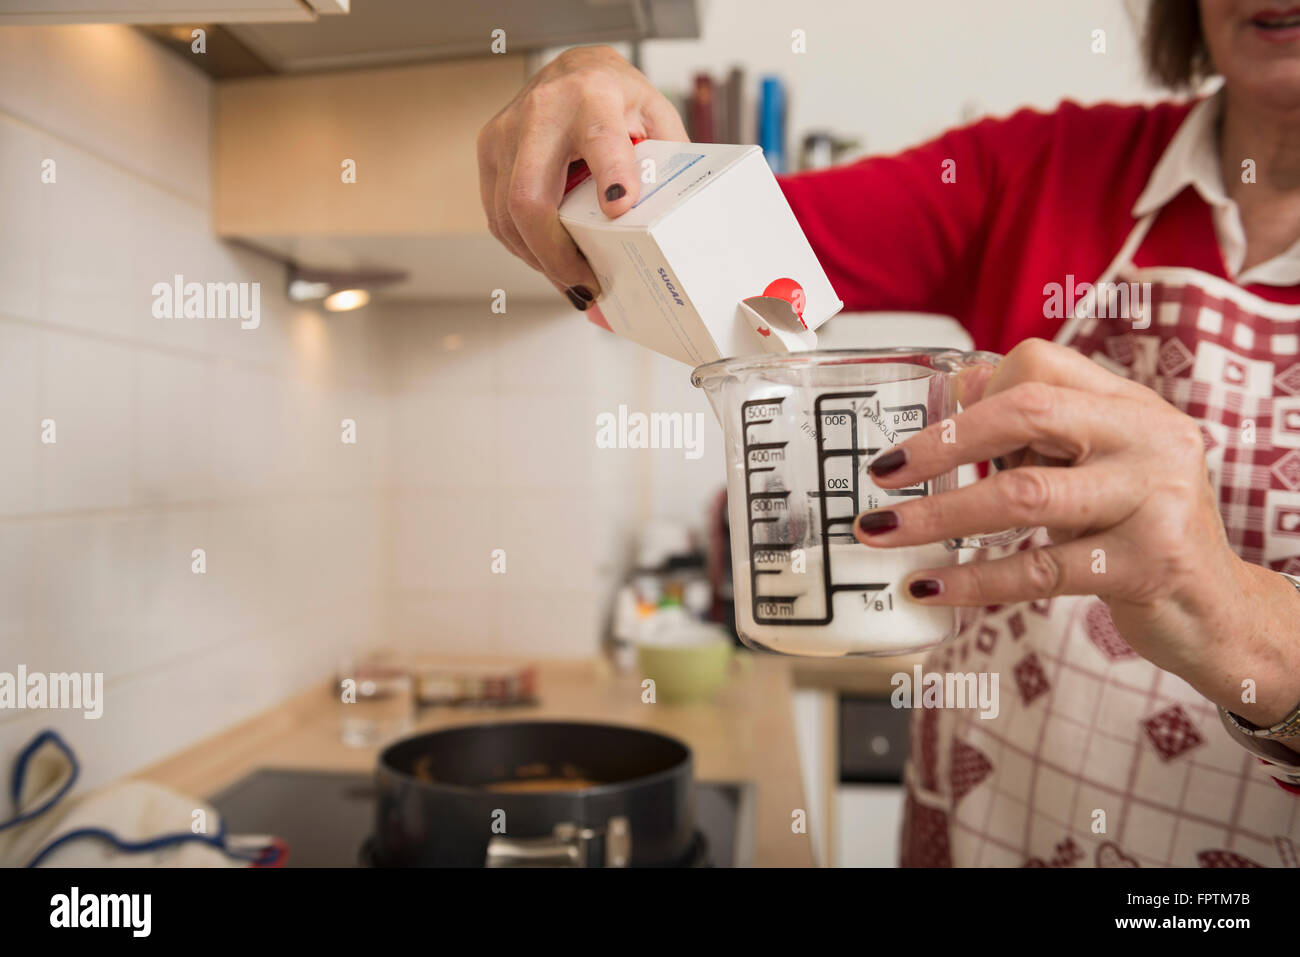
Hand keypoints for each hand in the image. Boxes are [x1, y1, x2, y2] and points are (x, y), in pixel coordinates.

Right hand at [476, 45, 688, 308]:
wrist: (575, 67)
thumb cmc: (617, 96)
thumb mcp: (656, 118)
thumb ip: (667, 165)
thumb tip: (674, 233)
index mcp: (594, 97)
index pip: (600, 138)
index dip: (611, 175)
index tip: (620, 208)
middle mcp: (543, 112)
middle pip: (531, 196)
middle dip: (556, 254)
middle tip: (588, 286)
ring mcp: (507, 132)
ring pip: (508, 216)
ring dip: (540, 261)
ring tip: (574, 283)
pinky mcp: (489, 151)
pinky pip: (498, 216)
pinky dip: (524, 248)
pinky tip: (549, 261)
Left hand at [852, 338, 1299, 725]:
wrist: (1220, 612)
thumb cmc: (1143, 532)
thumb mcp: (1101, 467)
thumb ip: (1041, 431)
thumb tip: (956, 388)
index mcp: (1131, 406)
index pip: (1038, 367)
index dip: (973, 396)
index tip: (929, 436)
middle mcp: (1149, 439)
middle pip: (1028, 413)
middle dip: (942, 444)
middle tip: (882, 472)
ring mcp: (1153, 501)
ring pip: (1024, 494)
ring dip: (939, 515)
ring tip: (882, 531)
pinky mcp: (1146, 565)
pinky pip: (1037, 570)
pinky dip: (973, 579)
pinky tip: (928, 586)